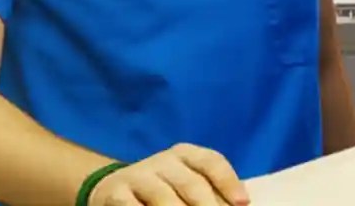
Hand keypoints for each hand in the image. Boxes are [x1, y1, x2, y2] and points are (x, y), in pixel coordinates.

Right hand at [87, 144, 249, 205]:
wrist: (111, 189)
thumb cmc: (162, 189)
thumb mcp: (185, 183)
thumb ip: (208, 192)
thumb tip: (238, 205)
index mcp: (186, 154)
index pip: (212, 162)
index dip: (229, 182)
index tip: (242, 203)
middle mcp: (164, 161)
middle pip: (191, 183)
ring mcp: (139, 175)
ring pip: (163, 196)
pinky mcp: (116, 192)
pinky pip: (132, 205)